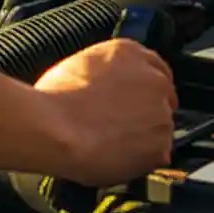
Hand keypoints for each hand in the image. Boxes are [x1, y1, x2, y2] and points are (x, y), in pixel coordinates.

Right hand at [34, 39, 177, 186]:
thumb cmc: (52, 99)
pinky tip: (112, 155)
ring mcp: (161, 114)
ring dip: (141, 135)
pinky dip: (138, 159)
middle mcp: (153, 80)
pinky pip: (154, 155)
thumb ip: (103, 71)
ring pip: (158, 128)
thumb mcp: (76, 66)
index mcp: (130, 53)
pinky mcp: (161, 146)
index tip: (133, 96)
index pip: (154, 65)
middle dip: (144, 110)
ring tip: (106, 141)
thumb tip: (104, 83)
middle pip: (161, 97)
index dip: (140, 85)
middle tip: (115, 121)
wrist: (52, 130)